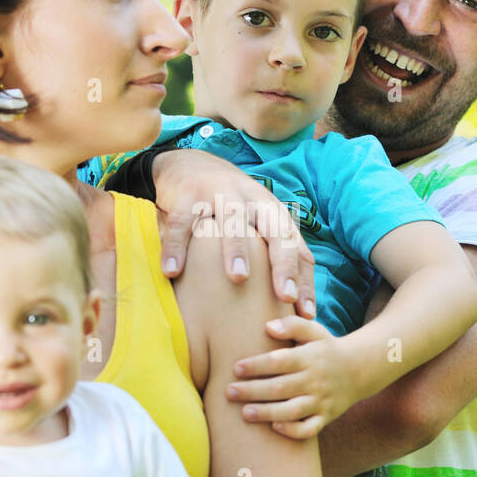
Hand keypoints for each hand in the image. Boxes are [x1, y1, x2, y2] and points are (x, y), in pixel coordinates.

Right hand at [153, 149, 315, 317]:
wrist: (190, 164)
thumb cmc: (231, 205)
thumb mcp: (256, 223)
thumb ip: (274, 255)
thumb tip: (297, 305)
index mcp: (272, 211)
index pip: (294, 246)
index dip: (303, 279)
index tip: (305, 313)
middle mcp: (252, 200)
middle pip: (274, 230)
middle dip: (282, 263)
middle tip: (285, 295)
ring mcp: (219, 194)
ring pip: (232, 220)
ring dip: (237, 248)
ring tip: (238, 278)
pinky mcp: (187, 194)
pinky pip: (184, 222)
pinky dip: (177, 246)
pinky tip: (171, 271)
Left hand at [226, 315, 359, 438]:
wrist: (360, 369)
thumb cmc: (325, 348)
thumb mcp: (314, 331)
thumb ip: (292, 324)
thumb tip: (268, 326)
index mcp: (310, 357)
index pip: (280, 361)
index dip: (257, 365)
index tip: (236, 368)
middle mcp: (315, 380)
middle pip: (281, 387)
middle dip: (253, 391)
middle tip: (229, 392)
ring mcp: (321, 401)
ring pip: (293, 411)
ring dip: (267, 413)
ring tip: (245, 413)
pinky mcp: (326, 417)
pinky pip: (310, 429)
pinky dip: (293, 431)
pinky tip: (274, 428)